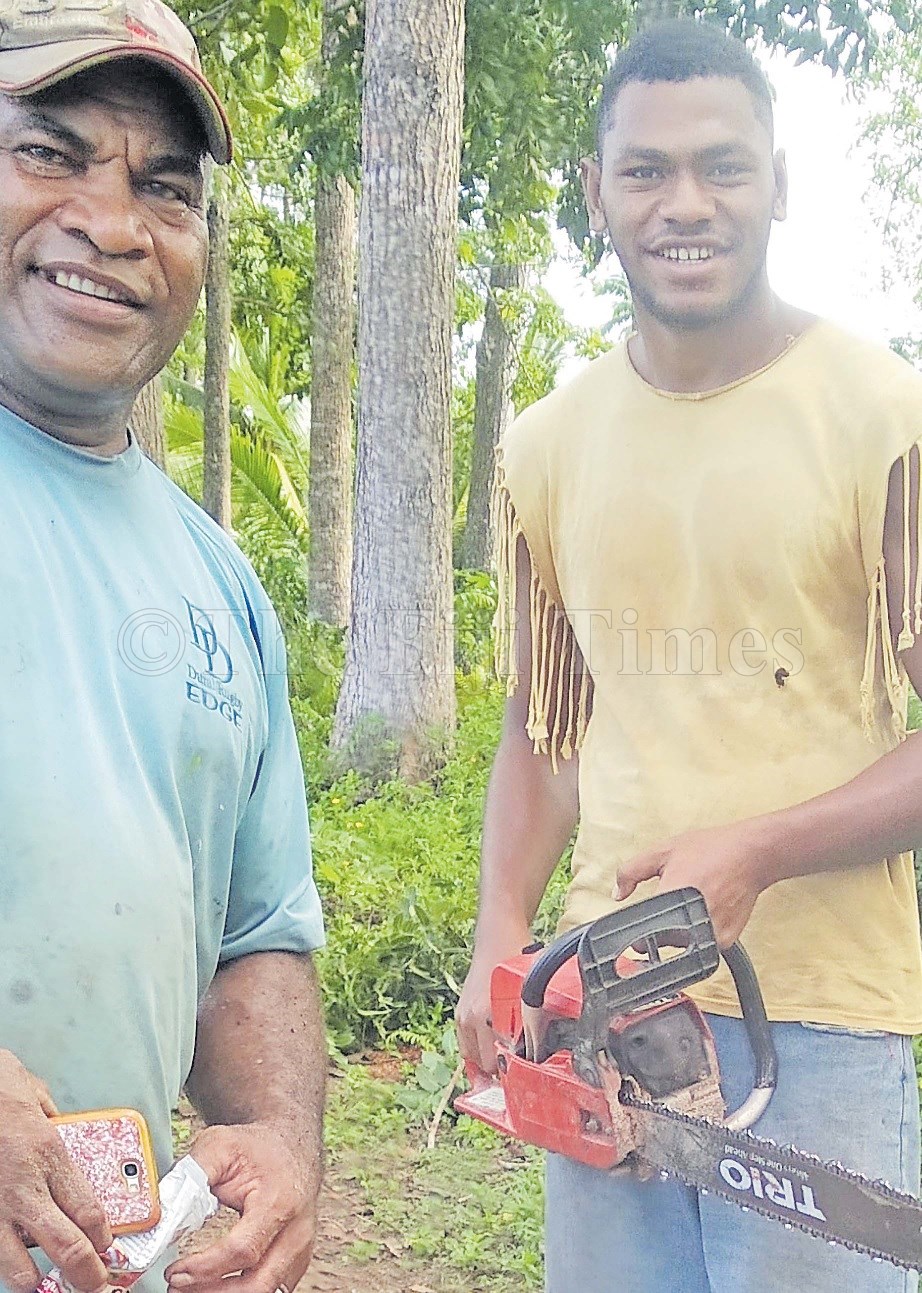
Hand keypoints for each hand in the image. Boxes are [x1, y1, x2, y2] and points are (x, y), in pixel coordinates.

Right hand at [0, 1050, 112, 1292]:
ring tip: (47, 1284)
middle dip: (85, 1274)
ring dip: (36, 1280)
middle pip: (66, 1245)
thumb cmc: (0, 1090)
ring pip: (20, 1266)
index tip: (108, 1247)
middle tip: (97, 1286)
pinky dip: (4, 1263)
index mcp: (49, 1154)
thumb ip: (57, 1124)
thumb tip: (67, 1131)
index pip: (88, 1210)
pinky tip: (14, 1265)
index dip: (103, 1237)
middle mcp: (24, 1187)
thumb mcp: (39, 1099)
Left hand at [165, 1122, 319, 1292]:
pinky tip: (216, 1284)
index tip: (176, 1271)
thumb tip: (162, 1208)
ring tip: (191, 1287)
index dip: (205, 1268)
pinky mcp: (297, 1259)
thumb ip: (191, 1176)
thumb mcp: (220, 1145)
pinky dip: (241, 1289)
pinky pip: (271, 1287)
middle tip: (178, 1287)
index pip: (242, 1249)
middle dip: (213, 1292)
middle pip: (257, 1283)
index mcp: (278, 1201)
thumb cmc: (259, 1146)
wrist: (291, 1143)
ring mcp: (300, 1248)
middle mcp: (295, 1230)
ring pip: (266, 1290)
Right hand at [456, 928, 529, 1074]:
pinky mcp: (459, 1013)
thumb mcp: (529, 993)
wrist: (497, 938)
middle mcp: (471, 1018)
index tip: (525, 1078)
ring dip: (487, 1064)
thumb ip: (532, 1023)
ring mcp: (463, 1015)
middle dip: (501, 1071)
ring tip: (505, 1067)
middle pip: (484, 1063)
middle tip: (519, 1075)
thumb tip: (539, 1051)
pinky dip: (477, 1051)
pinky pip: (466, 1043)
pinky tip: (491, 1053)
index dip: (512, 1073)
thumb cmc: (516, 962)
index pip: (496, 1061)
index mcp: (487, 1015)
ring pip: (472, 1057)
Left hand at [614, 820, 770, 947]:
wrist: (750, 854)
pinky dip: (701, 934)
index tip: (637, 930)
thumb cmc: (710, 849)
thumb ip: (632, 871)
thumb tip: (617, 894)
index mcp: (671, 898)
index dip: (637, 934)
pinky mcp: (726, 940)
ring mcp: (711, 932)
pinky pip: (705, 946)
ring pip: (685, 947)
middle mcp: (692, 919)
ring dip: (681, 934)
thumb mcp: (663, 851)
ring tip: (689, 907)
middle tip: (669, 908)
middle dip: (660, 930)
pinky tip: (705, 913)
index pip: (643, 934)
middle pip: (663, 942)